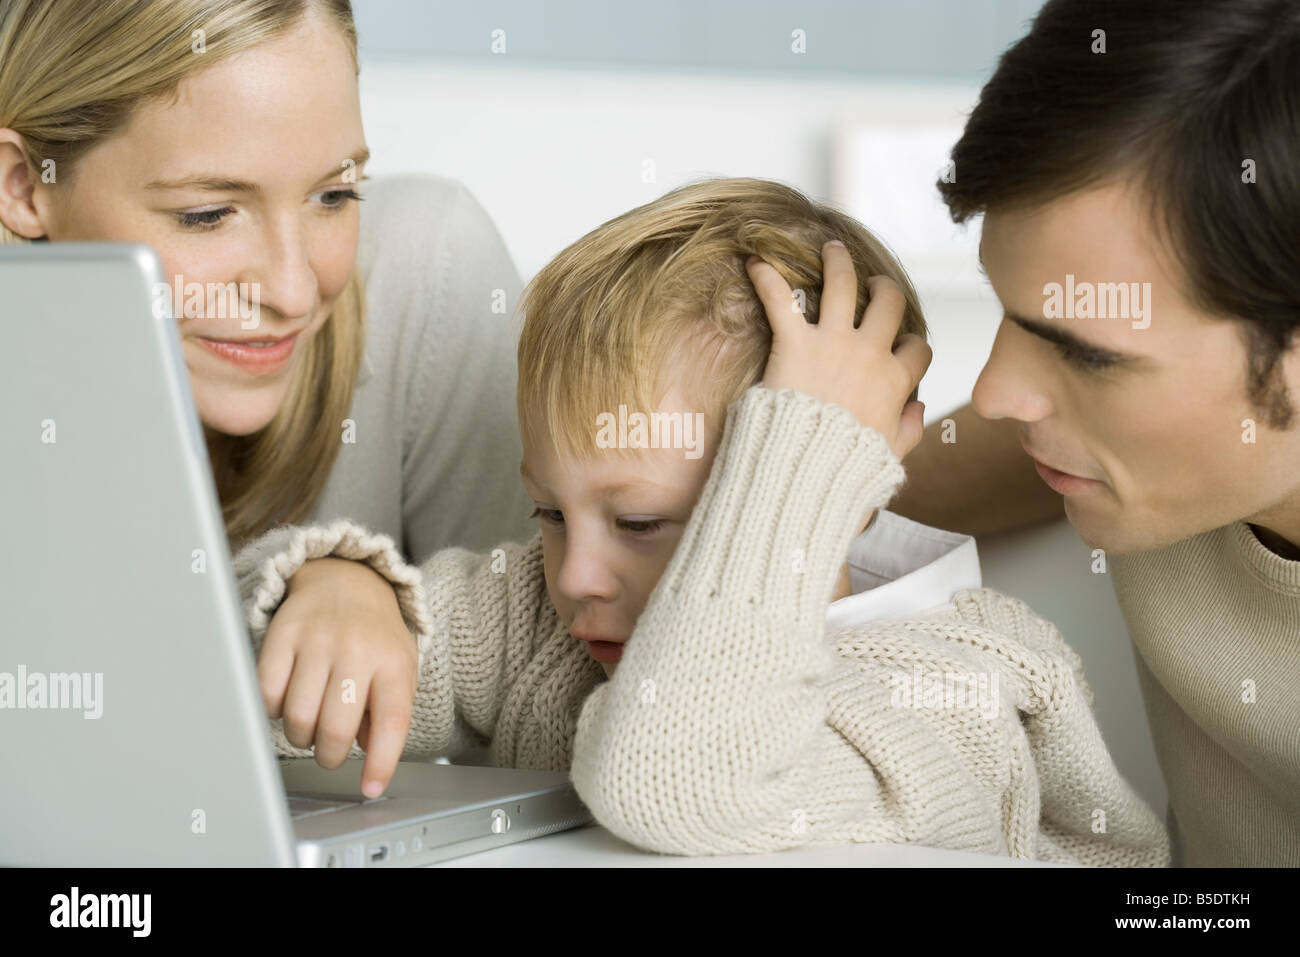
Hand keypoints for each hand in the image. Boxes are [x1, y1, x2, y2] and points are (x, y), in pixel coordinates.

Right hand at [257, 557, 417, 797]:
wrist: (347, 580)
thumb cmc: (375, 636)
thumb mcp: (399, 669)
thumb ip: (388, 712)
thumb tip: (366, 752)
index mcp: (394, 662)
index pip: (392, 721)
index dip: (381, 762)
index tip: (371, 788)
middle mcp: (358, 649)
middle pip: (336, 728)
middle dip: (330, 755)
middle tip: (330, 751)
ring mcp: (319, 639)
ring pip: (299, 717)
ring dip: (300, 736)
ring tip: (310, 725)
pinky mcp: (283, 633)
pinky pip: (268, 692)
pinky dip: (273, 710)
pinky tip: (287, 702)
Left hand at [747, 240, 930, 461]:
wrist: (804, 471)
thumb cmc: (843, 469)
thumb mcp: (888, 455)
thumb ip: (908, 430)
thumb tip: (919, 408)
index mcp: (894, 383)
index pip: (917, 350)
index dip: (912, 345)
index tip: (902, 345)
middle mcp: (869, 354)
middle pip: (889, 305)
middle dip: (884, 290)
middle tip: (874, 284)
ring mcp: (832, 344)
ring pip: (844, 285)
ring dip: (838, 262)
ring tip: (832, 250)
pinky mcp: (794, 343)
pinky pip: (781, 300)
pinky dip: (767, 278)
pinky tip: (755, 262)